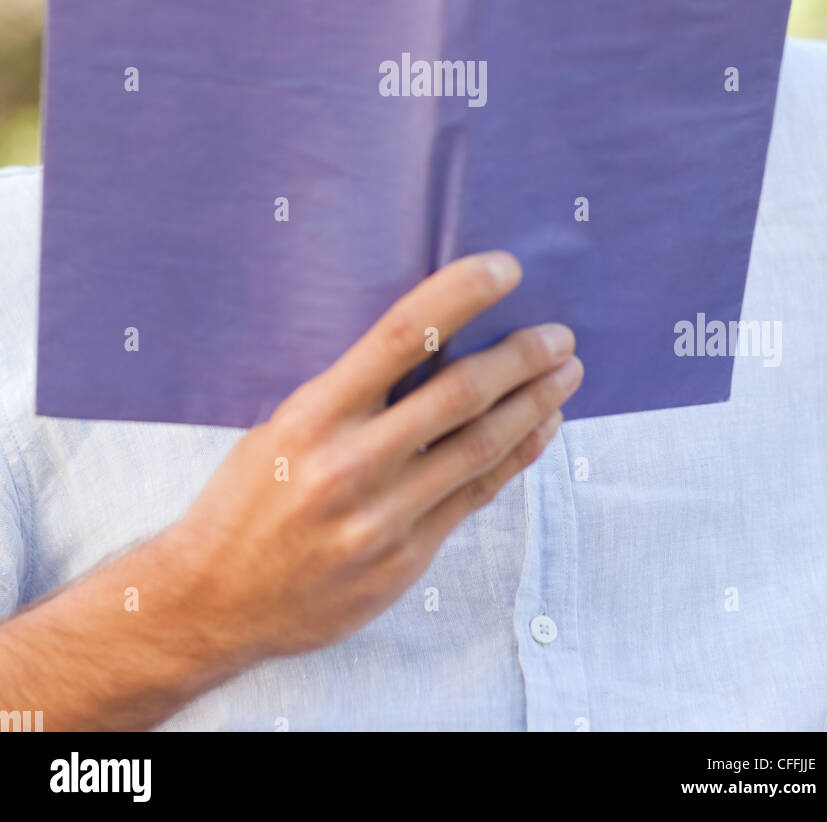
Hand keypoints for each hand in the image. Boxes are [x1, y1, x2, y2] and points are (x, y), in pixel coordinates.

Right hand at [167, 251, 582, 663]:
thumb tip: (429, 342)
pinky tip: (541, 428)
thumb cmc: (246, 500)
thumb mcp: (280, 428)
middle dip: (521, 357)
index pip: (401, 335)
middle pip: (460, 394)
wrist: (214, 603)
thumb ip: (350, 394)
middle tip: (560, 335)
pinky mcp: (404, 559)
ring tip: (565, 374)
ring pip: (480, 447)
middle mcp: (350, 464)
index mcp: (313, 416)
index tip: (505, 270)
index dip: (461, 295)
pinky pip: (475, 496)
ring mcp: (382, 517)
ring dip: (534, 404)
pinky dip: (516, 456)